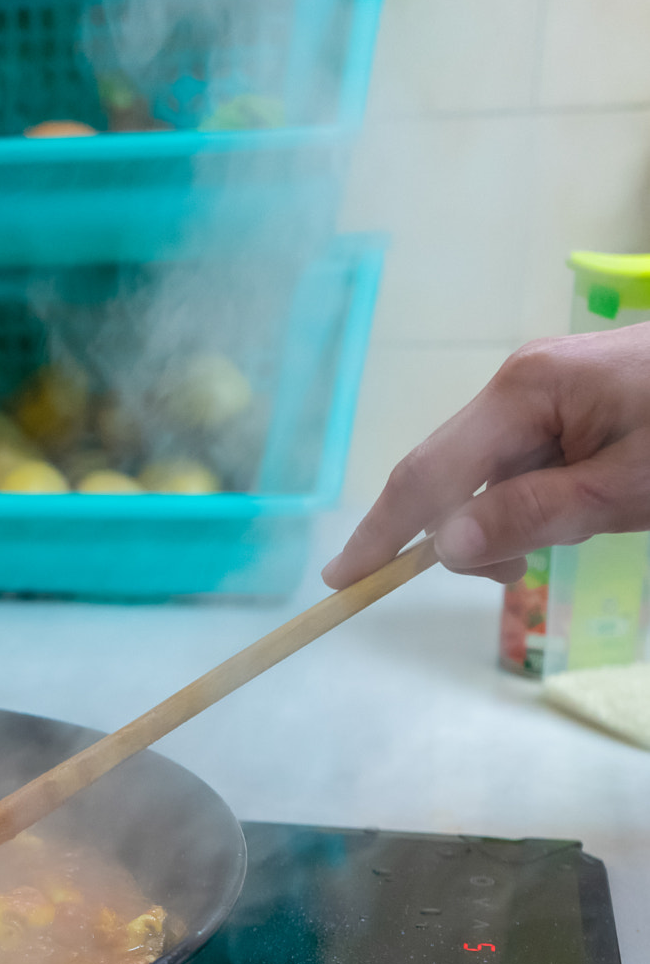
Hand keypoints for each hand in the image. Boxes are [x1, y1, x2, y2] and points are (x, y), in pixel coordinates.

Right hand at [322, 322, 649, 587]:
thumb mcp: (622, 489)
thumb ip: (530, 515)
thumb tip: (443, 547)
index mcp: (523, 391)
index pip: (427, 474)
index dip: (382, 533)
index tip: (342, 581)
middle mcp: (519, 382)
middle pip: (448, 474)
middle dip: (461, 536)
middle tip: (511, 579)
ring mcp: (541, 389)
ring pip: (487, 476)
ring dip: (508, 523)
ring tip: (572, 536)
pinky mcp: (565, 400)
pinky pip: (522, 463)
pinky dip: (534, 502)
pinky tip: (578, 512)